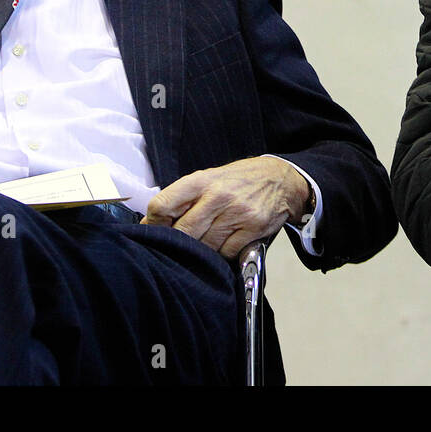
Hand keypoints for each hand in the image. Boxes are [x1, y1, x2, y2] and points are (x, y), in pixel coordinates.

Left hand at [142, 156, 310, 258]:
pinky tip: (230, 240)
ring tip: (211, 237)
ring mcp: (237, 213)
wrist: (281, 179)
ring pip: (205, 246)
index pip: (162, 205)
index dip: (154, 223)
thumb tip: (149, 224)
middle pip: (183, 231)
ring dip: (204, 248)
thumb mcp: (208, 179)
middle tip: (183, 243)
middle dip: (180, 242)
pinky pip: (227, 252)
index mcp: (200, 181)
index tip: (158, 230)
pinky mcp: (253, 228)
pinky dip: (225, 252)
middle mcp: (218, 195)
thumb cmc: (238, 180)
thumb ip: (181, 199)